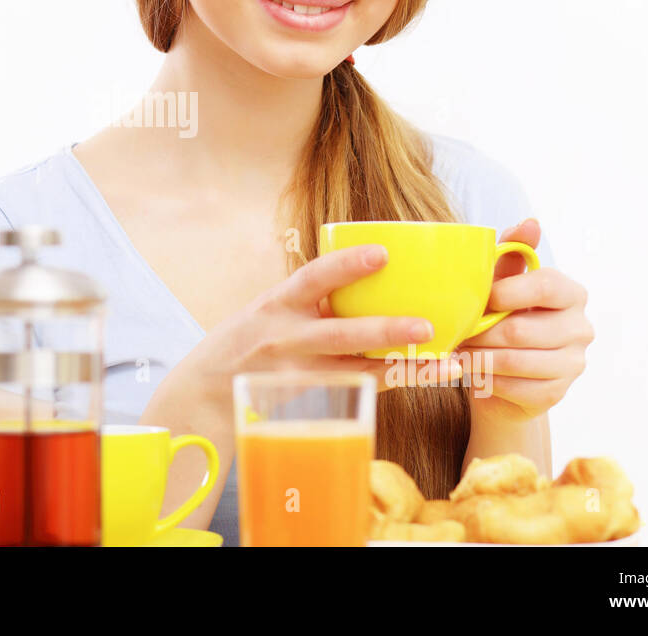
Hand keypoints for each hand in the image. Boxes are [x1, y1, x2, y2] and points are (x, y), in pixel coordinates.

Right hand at [172, 244, 461, 412]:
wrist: (205, 388)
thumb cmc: (247, 338)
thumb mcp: (268, 308)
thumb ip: (307, 295)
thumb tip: (364, 267)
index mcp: (277, 304)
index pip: (313, 278)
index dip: (347, 265)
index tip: (382, 252)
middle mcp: (285, 337)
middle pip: (340, 333)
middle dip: (384, 331)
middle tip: (426, 325)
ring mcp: (296, 371)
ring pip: (357, 368)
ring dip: (402, 364)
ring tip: (442, 361)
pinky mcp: (307, 395)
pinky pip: (358, 385)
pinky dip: (393, 380)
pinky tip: (425, 373)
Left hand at [458, 219, 593, 425]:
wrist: (503, 371)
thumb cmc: (501, 317)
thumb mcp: (502, 282)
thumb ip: (512, 253)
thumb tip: (530, 223)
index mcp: (571, 293)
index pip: (544, 286)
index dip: (505, 292)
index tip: (478, 299)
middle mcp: (581, 328)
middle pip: (522, 329)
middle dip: (480, 332)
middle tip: (454, 332)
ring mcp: (573, 363)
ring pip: (514, 361)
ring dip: (477, 357)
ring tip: (455, 351)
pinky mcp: (557, 393)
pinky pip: (514, 387)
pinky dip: (486, 380)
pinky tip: (471, 372)